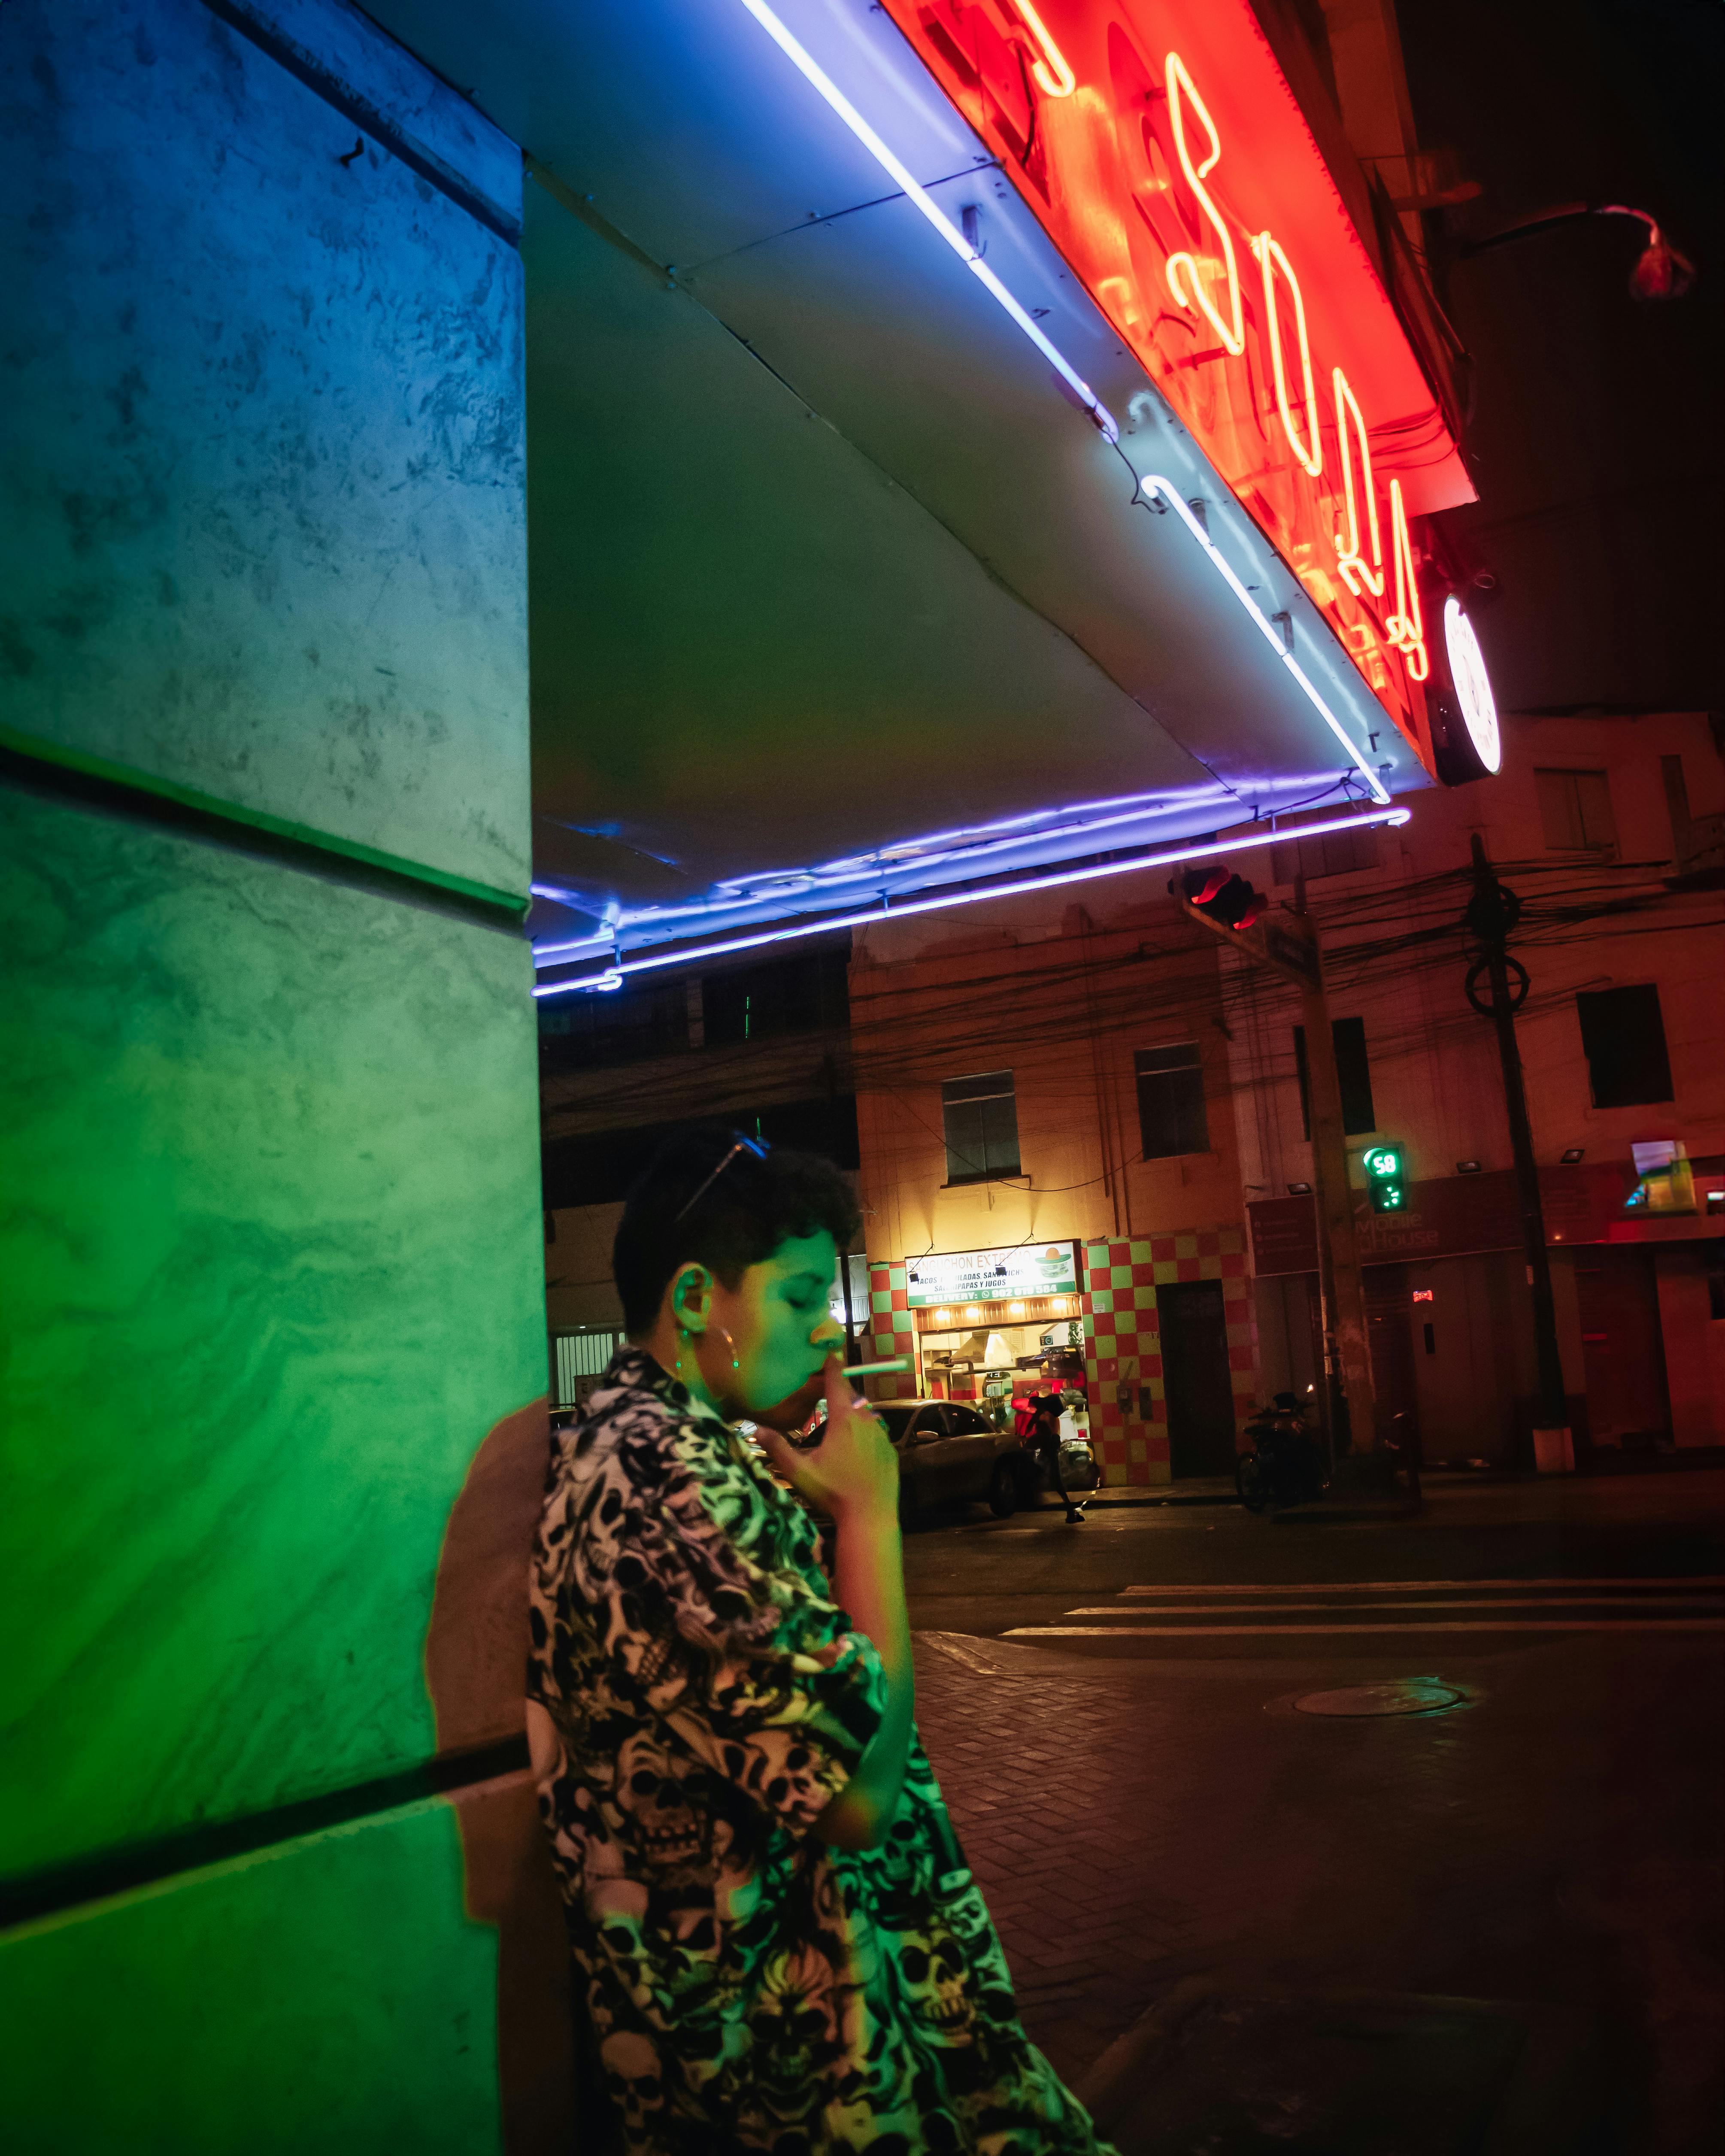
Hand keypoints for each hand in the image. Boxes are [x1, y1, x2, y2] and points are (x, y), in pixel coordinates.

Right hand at [752, 1356, 898, 1523]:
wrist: (870, 1518)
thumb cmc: (832, 1493)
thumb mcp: (798, 1472)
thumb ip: (777, 1448)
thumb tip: (756, 1428)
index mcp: (843, 1420)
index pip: (836, 1382)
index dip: (831, 1365)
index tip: (829, 1352)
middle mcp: (866, 1421)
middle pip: (851, 1397)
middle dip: (838, 1392)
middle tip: (825, 1391)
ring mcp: (882, 1435)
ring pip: (865, 1415)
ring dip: (852, 1415)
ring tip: (837, 1424)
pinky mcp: (890, 1450)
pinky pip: (876, 1434)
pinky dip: (865, 1434)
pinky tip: (855, 1451)